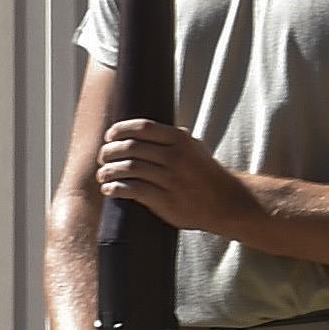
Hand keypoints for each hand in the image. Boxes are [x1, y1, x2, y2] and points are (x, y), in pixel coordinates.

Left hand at [95, 117, 250, 233]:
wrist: (226, 202)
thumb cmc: (205, 174)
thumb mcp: (194, 147)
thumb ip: (172, 137)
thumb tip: (143, 128)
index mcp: (180, 140)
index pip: (142, 127)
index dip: (120, 130)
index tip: (109, 136)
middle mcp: (175, 157)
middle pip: (130, 148)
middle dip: (109, 152)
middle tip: (103, 158)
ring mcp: (170, 179)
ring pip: (129, 168)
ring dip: (109, 171)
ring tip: (102, 176)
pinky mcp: (166, 201)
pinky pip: (133, 190)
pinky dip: (116, 188)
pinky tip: (110, 190)